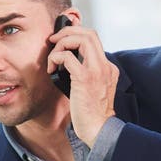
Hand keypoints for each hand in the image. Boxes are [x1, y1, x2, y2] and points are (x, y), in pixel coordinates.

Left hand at [47, 24, 118, 147]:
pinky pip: (67, 56)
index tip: (62, 41)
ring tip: (52, 57)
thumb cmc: (90, 113)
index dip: (76, 34)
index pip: (94, 40)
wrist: (98, 129)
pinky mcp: (84, 78)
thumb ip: (86, 74)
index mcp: (108, 68)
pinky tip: (51, 69)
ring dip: (62, 43)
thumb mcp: (93, 89)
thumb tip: (67, 62)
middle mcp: (105, 66)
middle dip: (68, 32)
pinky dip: (56, 58)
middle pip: (89, 33)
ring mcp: (96, 71)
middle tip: (54, 40)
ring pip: (81, 39)